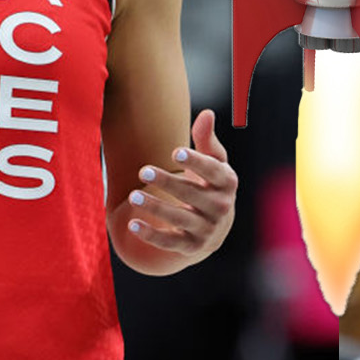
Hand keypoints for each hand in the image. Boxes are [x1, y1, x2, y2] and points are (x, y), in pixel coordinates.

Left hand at [124, 109, 236, 258]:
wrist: (216, 226)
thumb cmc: (210, 184)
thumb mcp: (213, 162)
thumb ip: (206, 139)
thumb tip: (206, 113)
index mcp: (227, 183)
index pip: (213, 171)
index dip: (196, 162)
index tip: (176, 152)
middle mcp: (221, 208)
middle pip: (192, 194)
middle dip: (168, 182)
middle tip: (143, 170)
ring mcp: (207, 229)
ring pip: (179, 219)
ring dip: (156, 207)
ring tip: (132, 196)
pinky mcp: (191, 247)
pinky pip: (169, 242)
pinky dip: (151, 234)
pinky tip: (132, 223)